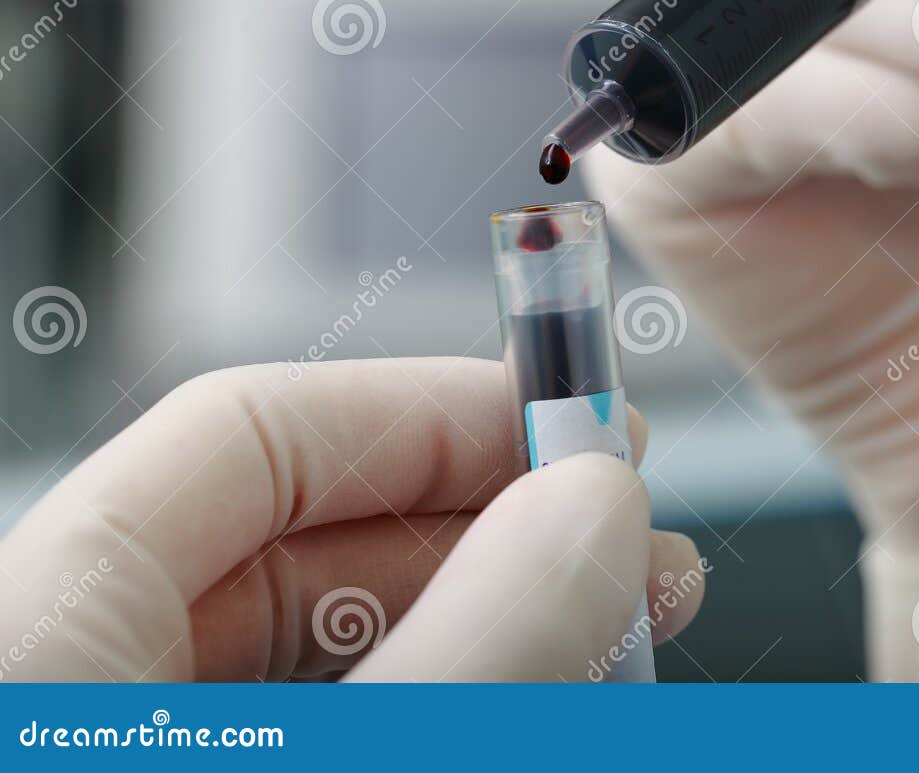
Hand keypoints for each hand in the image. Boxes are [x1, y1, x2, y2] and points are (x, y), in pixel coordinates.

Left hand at [0, 358, 704, 681]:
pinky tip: (536, 694)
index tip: (573, 425)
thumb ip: (468, 649)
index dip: (426, 409)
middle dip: (493, 531)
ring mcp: (126, 740)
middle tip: (629, 548)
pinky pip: (328, 718)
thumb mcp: (339, 770)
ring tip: (616, 632)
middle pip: (301, 541)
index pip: (243, 434)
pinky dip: (444, 692)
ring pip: (329, 650)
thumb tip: (597, 511)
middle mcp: (68, 679)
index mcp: (29, 635)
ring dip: (491, 621)